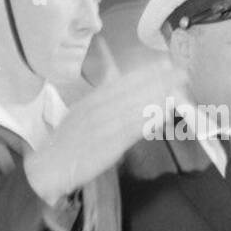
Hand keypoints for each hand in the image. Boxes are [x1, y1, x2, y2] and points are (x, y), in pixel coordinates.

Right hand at [24, 62, 187, 203]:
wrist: (49, 166)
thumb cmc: (70, 143)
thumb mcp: (84, 116)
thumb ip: (104, 104)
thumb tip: (125, 90)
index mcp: (91, 101)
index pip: (121, 83)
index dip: (145, 73)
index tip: (164, 64)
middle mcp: (96, 109)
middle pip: (132, 92)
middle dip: (158, 81)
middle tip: (182, 72)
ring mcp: (102, 126)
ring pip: (134, 108)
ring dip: (157, 98)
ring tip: (178, 90)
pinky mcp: (107, 144)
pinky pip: (130, 130)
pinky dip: (147, 121)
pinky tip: (163, 115)